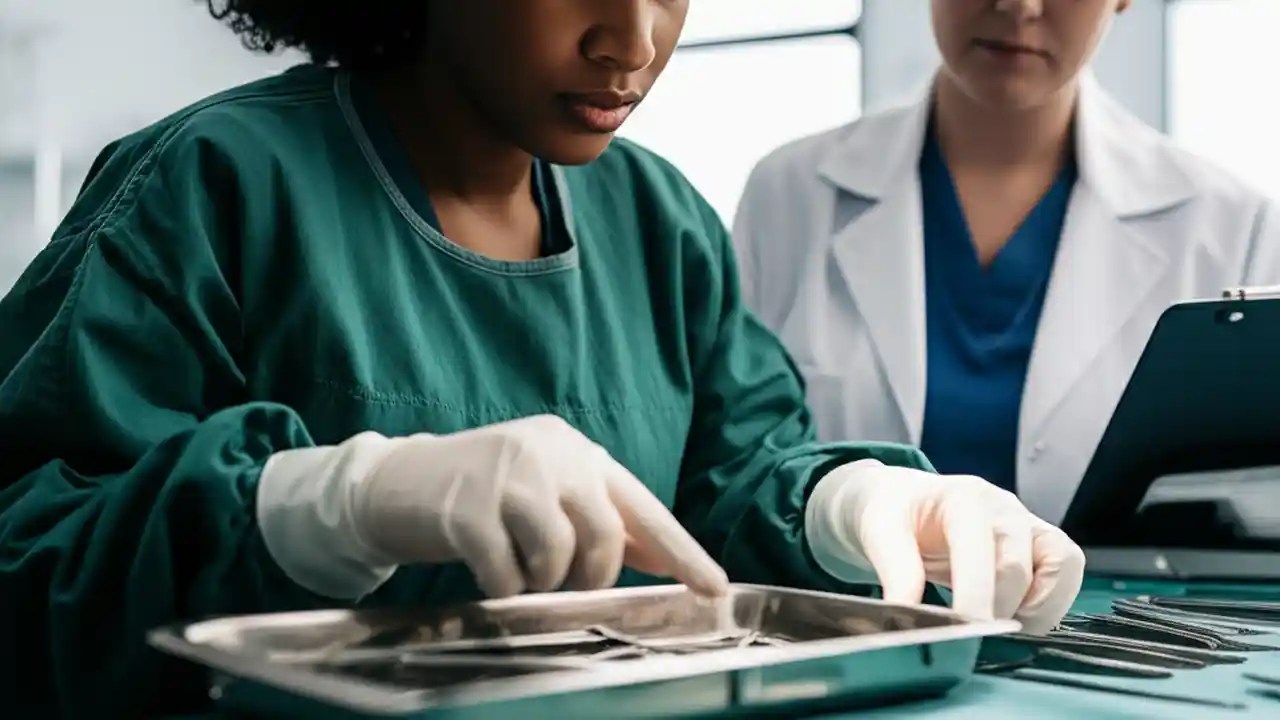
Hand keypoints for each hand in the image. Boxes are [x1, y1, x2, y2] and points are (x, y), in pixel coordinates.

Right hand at [352, 415, 728, 597]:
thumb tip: (657, 557)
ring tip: (515, 569)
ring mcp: (508, 477)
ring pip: (558, 555)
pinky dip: (502, 586)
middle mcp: (550, 454)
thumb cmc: (481, 494)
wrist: (395, 481)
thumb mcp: (545, 490)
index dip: (682, 551)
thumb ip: (597, 517)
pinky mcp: (468, 507)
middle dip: (590, 577)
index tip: (716, 588)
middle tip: (562, 584)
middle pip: (604, 535)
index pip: (643, 508)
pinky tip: (486, 570)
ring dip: (541, 581)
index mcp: (578, 452)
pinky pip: (507, 572)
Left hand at [805, 460, 1084, 633]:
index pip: (980, 547)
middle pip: (1018, 566)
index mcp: (963, 498)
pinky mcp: (1040, 542)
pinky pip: (1069, 569)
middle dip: (995, 607)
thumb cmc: (894, 512)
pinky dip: (1051, 600)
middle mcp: (1003, 507)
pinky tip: (1016, 612)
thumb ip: (895, 570)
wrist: (904, 500)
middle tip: (967, 629)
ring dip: (1035, 605)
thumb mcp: (879, 531)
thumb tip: (906, 614)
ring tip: (997, 620)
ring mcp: (1027, 523)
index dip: (975, 593)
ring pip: (1061, 564)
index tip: (964, 629)